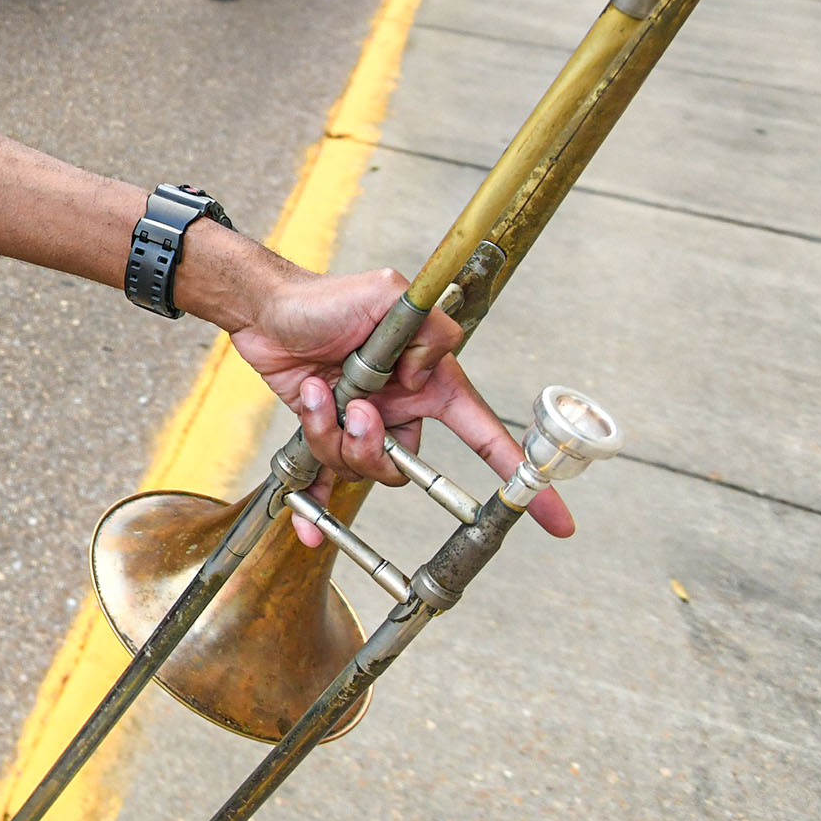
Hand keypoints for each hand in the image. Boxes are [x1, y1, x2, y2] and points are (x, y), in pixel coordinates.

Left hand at [227, 268, 574, 539]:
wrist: (266, 309)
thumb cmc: (327, 297)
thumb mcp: (390, 293)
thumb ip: (429, 330)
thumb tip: (424, 379)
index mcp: (428, 385)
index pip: (484, 434)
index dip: (517, 473)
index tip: (554, 517)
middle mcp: (398, 410)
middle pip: (408, 466)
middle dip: (377, 448)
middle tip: (356, 408)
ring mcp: (360, 424)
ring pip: (361, 469)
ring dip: (333, 436)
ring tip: (318, 392)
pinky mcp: (323, 432)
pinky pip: (323, 481)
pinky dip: (313, 507)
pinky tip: (303, 527)